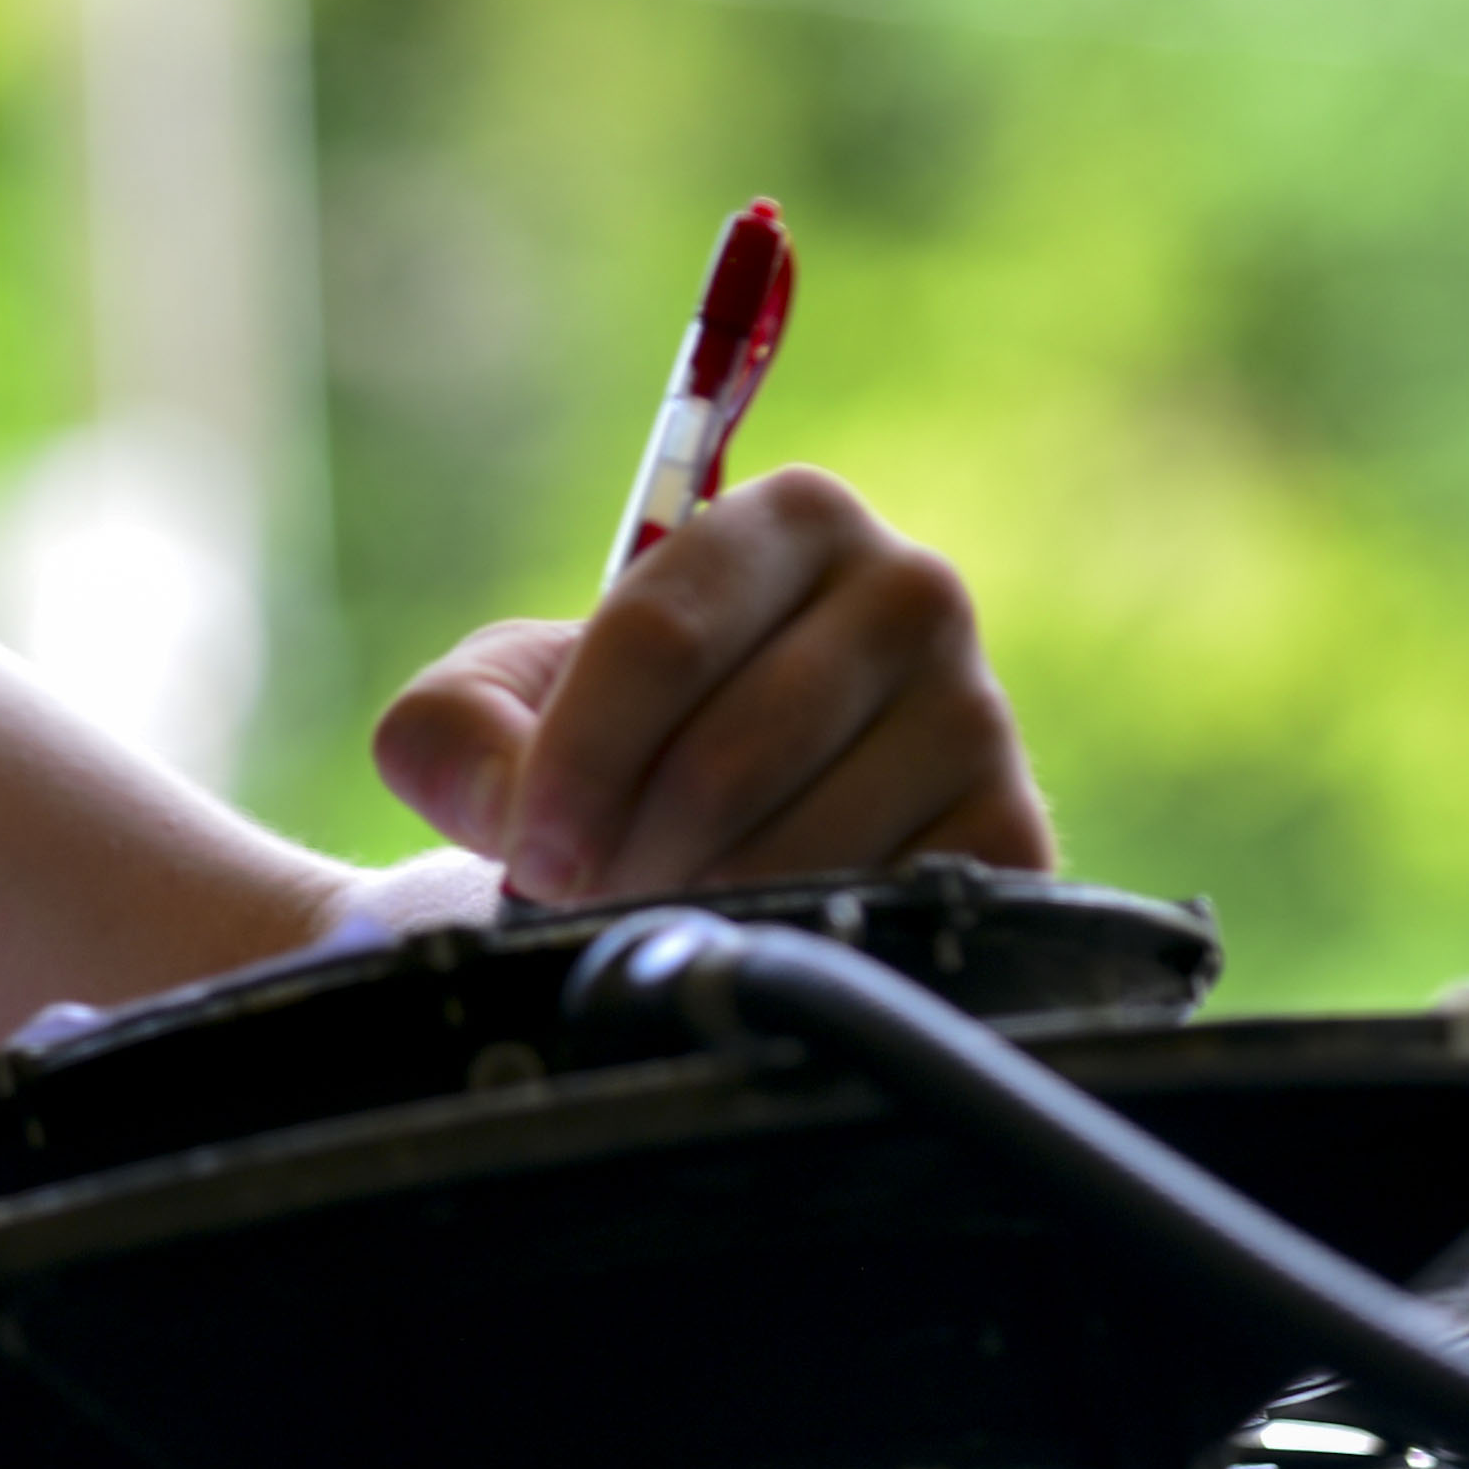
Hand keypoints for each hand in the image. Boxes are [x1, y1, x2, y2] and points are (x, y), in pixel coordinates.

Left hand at [371, 466, 1049, 904]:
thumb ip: (452, 730)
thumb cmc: (608, 747)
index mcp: (790, 519)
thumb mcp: (499, 708)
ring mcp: (979, 712)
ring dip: (698, 913)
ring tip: (662, 914)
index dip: (576, 761)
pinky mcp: (1017, 833)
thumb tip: (507, 800)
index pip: (662, 635)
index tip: (529, 850)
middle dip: (627, 856)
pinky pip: (881, 913)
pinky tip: (760, 939)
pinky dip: (794, 948)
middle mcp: (911, 591)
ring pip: (801, 851)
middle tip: (587, 901)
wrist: (724, 832)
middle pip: (727, 757)